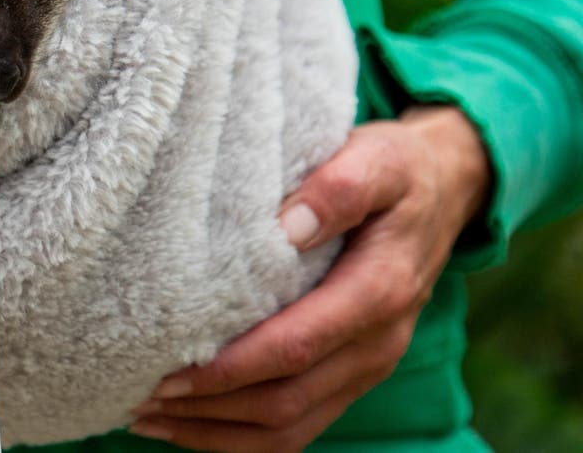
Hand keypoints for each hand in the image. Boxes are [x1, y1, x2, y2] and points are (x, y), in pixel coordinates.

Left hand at [129, 106, 491, 451]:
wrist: (445, 189)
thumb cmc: (397, 170)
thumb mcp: (377, 159)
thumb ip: (337, 189)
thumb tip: (287, 227)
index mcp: (378, 291)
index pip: (295, 346)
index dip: (230, 368)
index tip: (169, 372)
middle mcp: (376, 342)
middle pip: (285, 400)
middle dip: (208, 407)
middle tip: (138, 400)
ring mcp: (366, 366)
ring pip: (289, 426)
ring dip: (216, 430)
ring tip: (148, 418)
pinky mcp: (353, 374)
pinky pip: (300, 424)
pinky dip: (242, 435)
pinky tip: (190, 423)